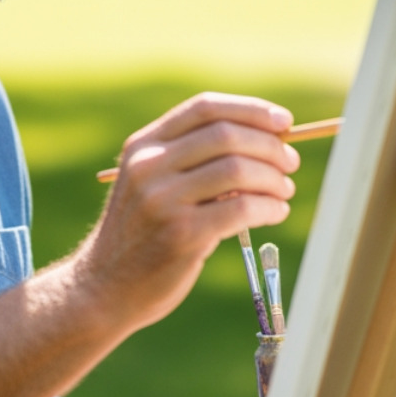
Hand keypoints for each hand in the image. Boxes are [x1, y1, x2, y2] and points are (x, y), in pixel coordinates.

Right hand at [74, 94, 298, 330]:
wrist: (104, 288)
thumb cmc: (144, 234)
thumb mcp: (154, 185)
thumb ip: (196, 161)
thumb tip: (268, 142)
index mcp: (143, 146)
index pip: (205, 108)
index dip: (251, 110)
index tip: (284, 122)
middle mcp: (149, 166)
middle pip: (226, 135)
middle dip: (270, 146)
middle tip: (290, 162)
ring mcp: (163, 200)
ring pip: (238, 169)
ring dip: (274, 178)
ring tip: (285, 191)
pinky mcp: (181, 235)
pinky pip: (242, 208)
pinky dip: (270, 207)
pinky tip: (276, 212)